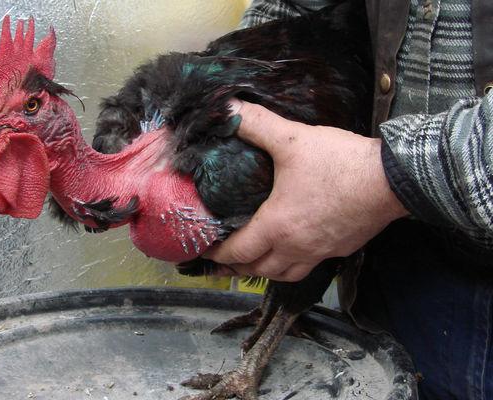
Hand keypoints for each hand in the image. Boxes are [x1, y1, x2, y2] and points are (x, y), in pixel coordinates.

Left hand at [205, 100, 407, 280]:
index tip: (204, 251)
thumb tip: (229, 109)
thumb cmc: (340, 162)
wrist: (393, 179)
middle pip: (259, 270)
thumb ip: (256, 124)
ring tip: (255, 264)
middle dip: (236, 268)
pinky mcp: (340, 249)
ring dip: (265, 272)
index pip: (238, 251)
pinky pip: (310, 267)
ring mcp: (321, 252)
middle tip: (223, 262)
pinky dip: (292, 265)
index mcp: (278, 225)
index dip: (217, 254)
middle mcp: (297, 247)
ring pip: (284, 275)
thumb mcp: (292, 139)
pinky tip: (293, 250)